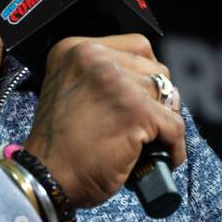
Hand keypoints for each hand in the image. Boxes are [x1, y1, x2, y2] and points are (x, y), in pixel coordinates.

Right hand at [23, 33, 185, 208]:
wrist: (46, 176)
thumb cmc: (59, 144)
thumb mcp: (71, 90)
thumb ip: (104, 77)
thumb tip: (157, 84)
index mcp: (75, 48)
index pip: (137, 45)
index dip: (144, 73)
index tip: (140, 95)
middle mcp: (95, 58)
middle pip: (155, 68)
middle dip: (156, 97)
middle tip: (143, 124)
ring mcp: (118, 83)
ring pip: (167, 96)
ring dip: (164, 121)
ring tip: (149, 141)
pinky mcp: (136, 111)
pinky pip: (175, 125)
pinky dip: (174, 146)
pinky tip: (162, 157)